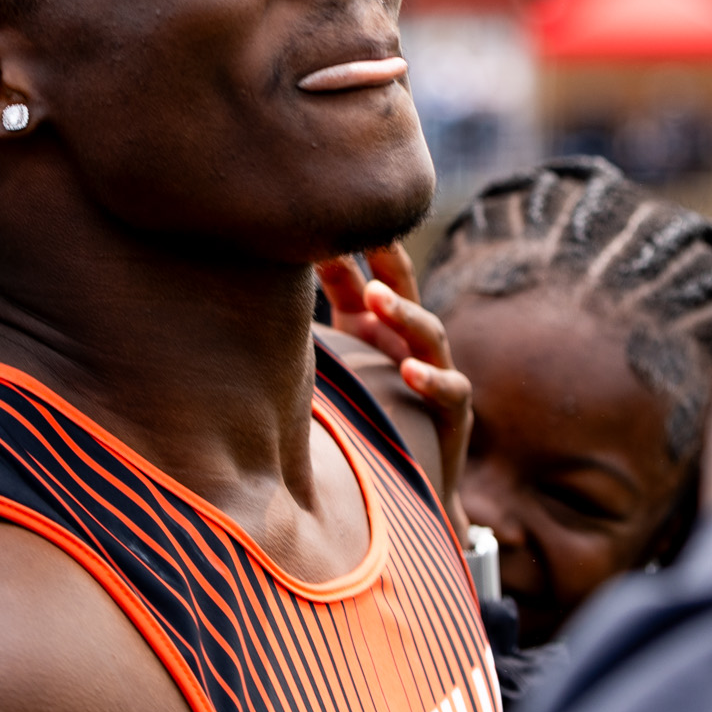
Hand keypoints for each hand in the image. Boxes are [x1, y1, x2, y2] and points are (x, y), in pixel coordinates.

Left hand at [317, 244, 471, 536]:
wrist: (398, 492)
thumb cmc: (356, 421)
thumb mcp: (329, 369)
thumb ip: (307, 333)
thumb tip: (257, 290)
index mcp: (372, 328)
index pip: (362, 277)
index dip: (348, 250)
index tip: (319, 218)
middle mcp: (405, 342)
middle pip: (401, 290)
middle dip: (383, 260)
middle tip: (360, 233)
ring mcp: (434, 373)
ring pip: (428, 333)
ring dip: (402, 311)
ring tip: (374, 295)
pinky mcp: (453, 415)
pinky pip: (451, 390)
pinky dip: (432, 379)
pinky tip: (408, 371)